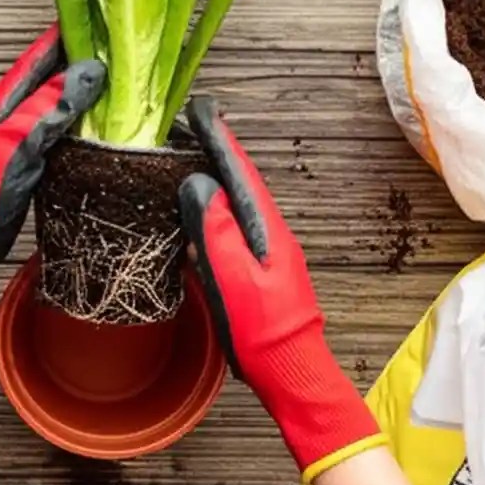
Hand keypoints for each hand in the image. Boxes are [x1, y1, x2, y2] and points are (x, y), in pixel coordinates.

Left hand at [0, 25, 105, 353]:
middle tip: (100, 48)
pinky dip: (65, 121)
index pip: (32, 63)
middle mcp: (0, 119)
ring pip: (43, 106)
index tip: (84, 23)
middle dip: (67, 63)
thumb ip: (48, 109)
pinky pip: (45, 132)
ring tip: (97, 79)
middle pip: (39, 81)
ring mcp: (7, 142)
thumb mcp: (17, 146)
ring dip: (67, 91)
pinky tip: (80, 125)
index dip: (57, 43)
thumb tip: (83, 73)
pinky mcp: (15, 165)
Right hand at [177, 96, 384, 483]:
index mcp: (266, 230)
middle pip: (240, 182)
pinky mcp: (261, 270)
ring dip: (215, 180)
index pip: (240, 172)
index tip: (203, 110)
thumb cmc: (266, 333)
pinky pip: (234, 228)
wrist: (293, 373)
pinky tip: (201, 216)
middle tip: (191, 128)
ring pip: (236, 205)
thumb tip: (200, 185)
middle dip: (216, 152)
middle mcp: (272, 235)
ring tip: (191, 161)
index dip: (220, 139)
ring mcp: (268, 252)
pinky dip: (215, 212)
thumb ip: (216, 231)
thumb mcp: (233, 279)